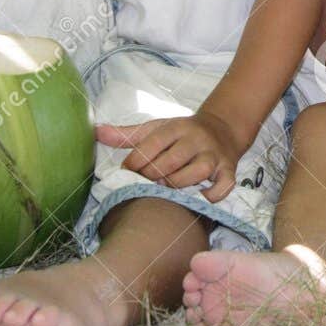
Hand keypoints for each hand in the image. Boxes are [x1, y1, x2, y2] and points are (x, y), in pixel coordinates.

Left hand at [94, 112, 252, 202]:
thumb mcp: (156, 129)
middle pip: (172, 160)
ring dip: (179, 184)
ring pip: (198, 171)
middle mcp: (197, 139)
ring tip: (167, 190)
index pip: (152, 144)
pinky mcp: (229, 170)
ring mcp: (214, 155)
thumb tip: (96, 132)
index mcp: (176, 127)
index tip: (127, 172)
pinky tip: (197, 198)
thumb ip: (126, 134)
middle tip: (144, 184)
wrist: (222, 129)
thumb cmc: (182, 133)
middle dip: (153, 176)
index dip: (135, 162)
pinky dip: (211, 195)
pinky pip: (223, 185)